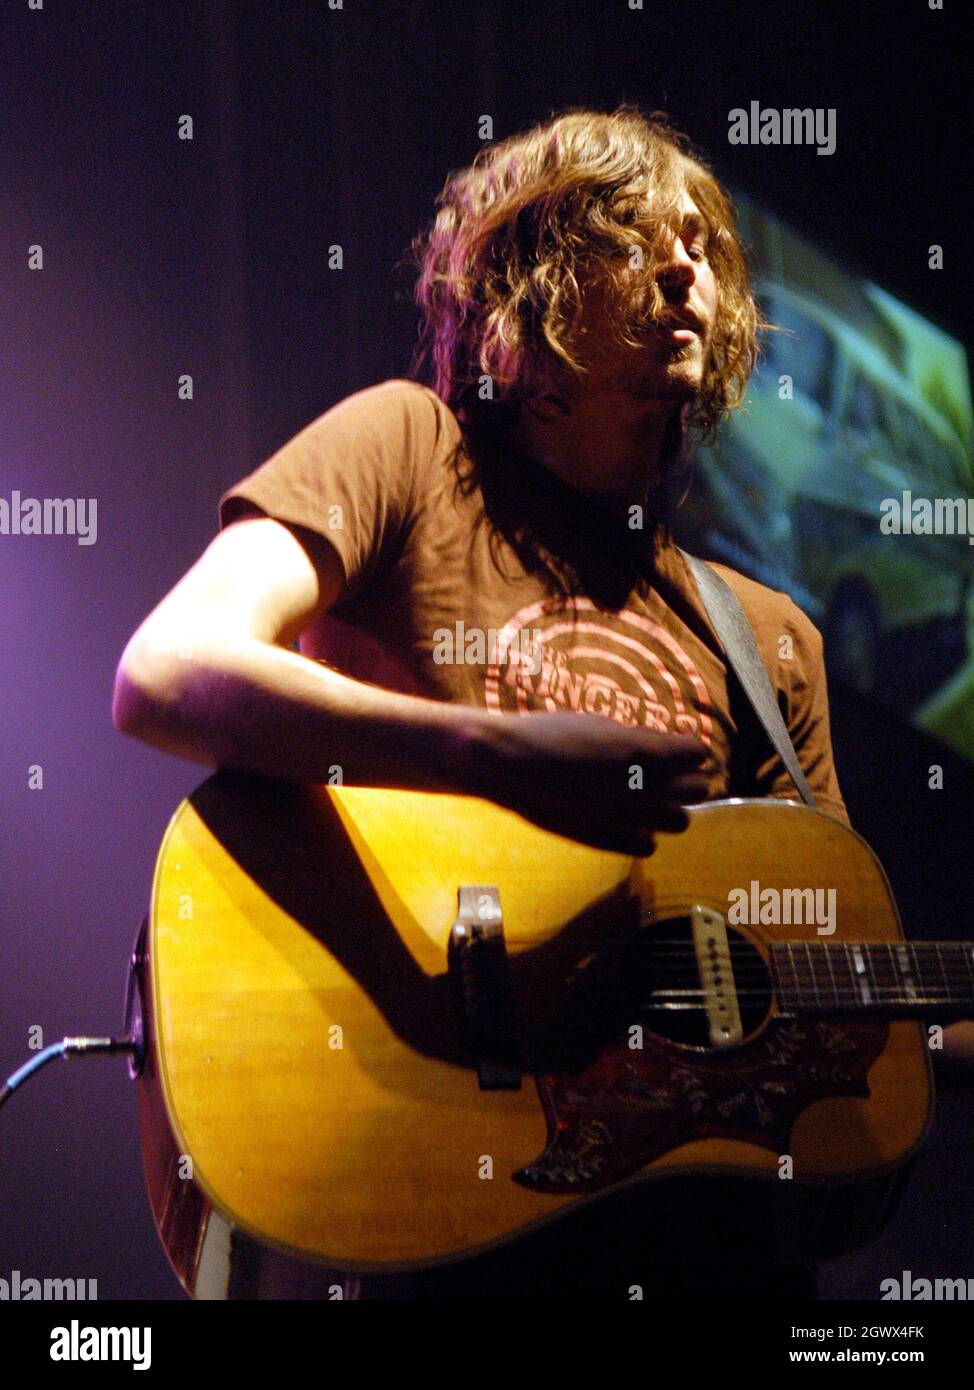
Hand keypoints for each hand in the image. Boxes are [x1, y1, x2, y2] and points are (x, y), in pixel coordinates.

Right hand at [469, 710, 712, 854]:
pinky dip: (643, 833)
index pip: (698, 753)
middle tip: (668, 771)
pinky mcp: (608, 841)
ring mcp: (629, 819)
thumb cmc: (552, 733)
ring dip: (670, 808)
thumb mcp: (602, 724)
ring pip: (681, 822)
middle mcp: (646, 789)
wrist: (510, 764)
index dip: (687, 748)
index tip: (675, 746)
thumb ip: (639, 740)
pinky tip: (626, 820)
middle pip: (699, 789)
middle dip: (687, 778)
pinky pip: (648, 846)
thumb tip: (661, 748)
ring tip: (649, 798)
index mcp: (646, 752)